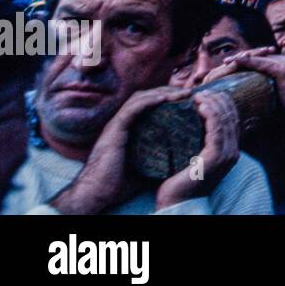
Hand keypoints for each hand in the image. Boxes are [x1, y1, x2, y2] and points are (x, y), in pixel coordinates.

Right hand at [51, 85, 189, 213]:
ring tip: (181, 93)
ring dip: (162, 93)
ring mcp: (116, 125)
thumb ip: (160, 160)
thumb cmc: (118, 183)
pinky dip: (148, 101)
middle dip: (168, 92)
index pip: (149, 104)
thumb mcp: (146, 168)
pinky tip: (164, 98)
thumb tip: (182, 160)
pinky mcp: (113, 130)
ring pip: (139, 99)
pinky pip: (131, 109)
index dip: (168, 98)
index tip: (187, 100)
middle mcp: (122, 123)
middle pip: (146, 97)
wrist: (96, 193)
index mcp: (129, 128)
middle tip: (188, 93)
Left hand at [154, 90, 240, 209]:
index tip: (205, 94)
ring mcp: (227, 154)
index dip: (221, 102)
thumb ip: (198, 140)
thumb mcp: (194, 155)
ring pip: (225, 119)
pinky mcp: (216, 157)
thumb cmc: (181, 180)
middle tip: (200, 92)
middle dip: (217, 99)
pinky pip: (217, 128)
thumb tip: (192, 120)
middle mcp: (233, 151)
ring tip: (198, 95)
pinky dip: (211, 113)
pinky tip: (200, 105)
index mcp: (230, 150)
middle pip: (231, 115)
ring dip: (213, 103)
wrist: (177, 203)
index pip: (232, 118)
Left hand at [220, 48, 284, 131]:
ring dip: (241, 58)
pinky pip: (259, 63)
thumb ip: (278, 84)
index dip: (252, 60)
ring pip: (259, 57)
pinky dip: (245, 62)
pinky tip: (234, 62)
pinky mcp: (281, 69)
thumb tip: (265, 89)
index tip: (238, 64)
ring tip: (227, 61)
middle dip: (245, 57)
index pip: (268, 58)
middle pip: (262, 55)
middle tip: (229, 61)